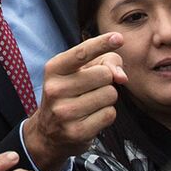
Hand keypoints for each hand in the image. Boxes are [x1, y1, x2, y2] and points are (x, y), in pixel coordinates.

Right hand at [22, 34, 125, 167]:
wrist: (49, 133)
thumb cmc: (70, 94)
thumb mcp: (80, 72)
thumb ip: (105, 62)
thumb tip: (121, 77)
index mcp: (54, 69)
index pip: (82, 53)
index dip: (102, 44)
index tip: (119, 38)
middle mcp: (55, 89)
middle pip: (104, 74)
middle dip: (106, 80)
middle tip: (92, 88)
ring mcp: (64, 112)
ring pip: (110, 95)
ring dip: (107, 98)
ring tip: (91, 103)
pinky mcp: (76, 132)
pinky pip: (109, 114)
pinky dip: (107, 115)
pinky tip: (92, 117)